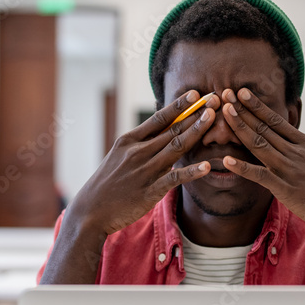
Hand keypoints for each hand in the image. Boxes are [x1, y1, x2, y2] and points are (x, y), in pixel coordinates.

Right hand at [72, 90, 220, 237]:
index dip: (179, 105)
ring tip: (213, 118)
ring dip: (196, 132)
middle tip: (215, 100)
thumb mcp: (119, 156)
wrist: (90, 211)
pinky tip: (207, 166)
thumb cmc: (107, 183)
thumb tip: (161, 132)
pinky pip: (174, 179)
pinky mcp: (149, 191)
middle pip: (172, 129)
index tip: (196, 93)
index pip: (158, 118)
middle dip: (195, 113)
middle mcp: (138, 152)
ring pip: (175, 147)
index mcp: (129, 140)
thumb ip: (140, 144)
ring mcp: (144, 171)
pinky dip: (191, 172)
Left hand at [218, 88, 304, 235]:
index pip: (275, 120)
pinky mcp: (285, 188)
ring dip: (241, 127)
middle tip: (225, 93)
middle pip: (263, 128)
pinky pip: (260, 176)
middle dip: (243, 110)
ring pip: (260, 144)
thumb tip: (290, 138)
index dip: (257, 106)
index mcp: (304, 143)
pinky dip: (243, 168)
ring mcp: (289, 169)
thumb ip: (302, 148)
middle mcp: (295, 152)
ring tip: (225, 112)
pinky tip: (227, 160)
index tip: (242, 92)